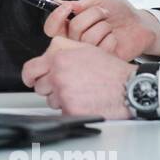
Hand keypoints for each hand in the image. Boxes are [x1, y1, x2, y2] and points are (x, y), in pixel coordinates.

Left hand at [21, 36, 135, 118]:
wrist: (128, 88)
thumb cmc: (111, 70)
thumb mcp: (85, 48)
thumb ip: (62, 47)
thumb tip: (47, 52)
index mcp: (59, 59)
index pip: (30, 70)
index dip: (30, 76)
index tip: (31, 79)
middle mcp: (59, 76)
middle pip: (40, 87)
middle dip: (51, 87)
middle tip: (69, 84)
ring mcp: (64, 94)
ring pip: (50, 101)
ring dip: (61, 98)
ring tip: (81, 92)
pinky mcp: (71, 110)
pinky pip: (62, 111)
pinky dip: (71, 108)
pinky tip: (84, 101)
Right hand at [42, 0, 159, 59]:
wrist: (140, 23)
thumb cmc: (119, 12)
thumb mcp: (98, 1)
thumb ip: (79, 3)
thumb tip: (58, 2)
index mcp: (71, 26)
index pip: (52, 27)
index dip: (57, 17)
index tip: (69, 7)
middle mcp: (77, 40)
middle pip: (73, 29)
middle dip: (91, 14)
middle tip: (103, 12)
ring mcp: (89, 52)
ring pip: (88, 37)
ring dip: (103, 25)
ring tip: (111, 26)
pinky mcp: (103, 60)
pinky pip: (101, 47)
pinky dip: (111, 38)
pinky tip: (115, 38)